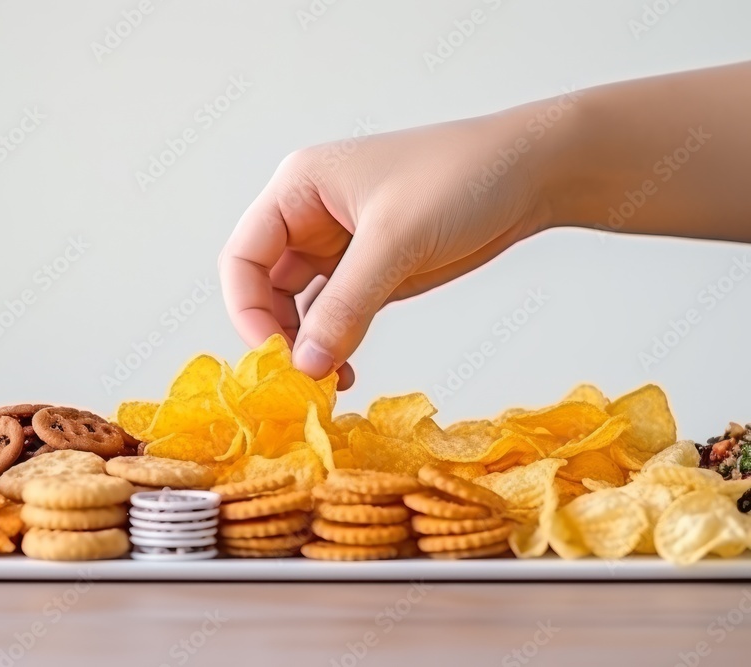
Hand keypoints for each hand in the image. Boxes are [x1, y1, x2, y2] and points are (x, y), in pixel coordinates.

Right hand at [219, 111, 554, 388]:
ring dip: (308, 346)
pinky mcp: (371, 271)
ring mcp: (340, 246)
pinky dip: (335, 345)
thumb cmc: (462, 178)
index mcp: (299, 188)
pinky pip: (336, 315)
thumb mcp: (397, 239)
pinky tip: (347, 371)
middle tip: (303, 381)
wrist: (533, 172)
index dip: (246, 309)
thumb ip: (346, 305)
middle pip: (265, 287)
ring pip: (300, 307)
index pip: (244, 256)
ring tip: (329, 383)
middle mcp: (309, 216)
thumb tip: (304, 367)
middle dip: (279, 335)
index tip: (274, 357)